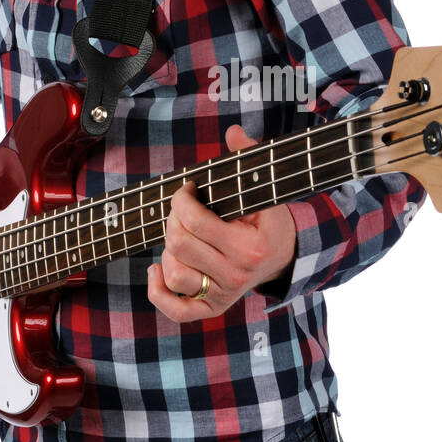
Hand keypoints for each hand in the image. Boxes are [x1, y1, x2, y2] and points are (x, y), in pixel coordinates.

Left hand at [147, 124, 297, 321]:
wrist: (285, 258)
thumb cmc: (269, 220)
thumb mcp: (266, 191)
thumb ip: (249, 159)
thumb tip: (234, 131)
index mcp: (249, 248)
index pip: (197, 222)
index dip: (182, 199)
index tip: (187, 189)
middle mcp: (236, 275)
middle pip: (179, 245)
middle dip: (173, 219)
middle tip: (182, 209)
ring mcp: (223, 295)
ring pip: (174, 274)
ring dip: (168, 250)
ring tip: (180, 235)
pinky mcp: (213, 308)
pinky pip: (176, 310)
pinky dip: (158, 291)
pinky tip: (156, 269)